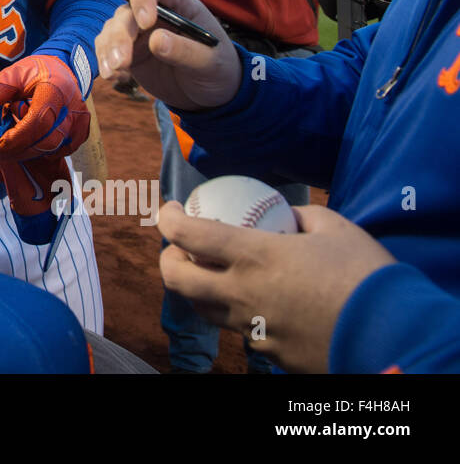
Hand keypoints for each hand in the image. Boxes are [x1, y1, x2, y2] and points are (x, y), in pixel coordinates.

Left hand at [0, 55, 88, 162]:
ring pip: (54, 149)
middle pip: (47, 141)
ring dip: (30, 152)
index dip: (18, 138)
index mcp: (54, 90)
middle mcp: (72, 109)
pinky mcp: (81, 133)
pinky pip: (62, 151)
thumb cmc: (33, 73)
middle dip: (21, 151)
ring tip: (13, 145)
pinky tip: (30, 144)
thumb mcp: (10, 76)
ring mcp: (79, 122)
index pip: (39, 121)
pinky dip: (43, 152)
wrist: (62, 70)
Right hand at [95, 0, 239, 110]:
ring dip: (109, 49)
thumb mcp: (210, 62)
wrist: (208, 94)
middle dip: (120, 35)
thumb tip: (156, 40)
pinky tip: (115, 77)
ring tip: (114, 73)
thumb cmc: (216, 70)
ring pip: (112, 28)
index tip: (146, 23)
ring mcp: (138, 32)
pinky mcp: (128, 50)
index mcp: (179, 5)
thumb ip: (185, 50)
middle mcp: (155, 13)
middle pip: (127, 11)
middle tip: (122, 62)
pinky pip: (106, 48)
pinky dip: (105, 61)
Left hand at [159, 202, 395, 372]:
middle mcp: (242, 294)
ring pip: (205, 310)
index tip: (172, 210)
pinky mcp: (270, 353)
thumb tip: (288, 215)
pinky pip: (244, 332)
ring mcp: (253, 329)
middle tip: (179, 249)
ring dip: (199, 290)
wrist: (394, 337)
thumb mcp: (336, 229)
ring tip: (214, 275)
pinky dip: (243, 315)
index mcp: (253, 257)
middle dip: (167, 260)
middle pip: (176, 280)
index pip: (186, 235)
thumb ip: (302, 217)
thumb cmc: (366, 276)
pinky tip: (265, 305)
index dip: (168, 218)